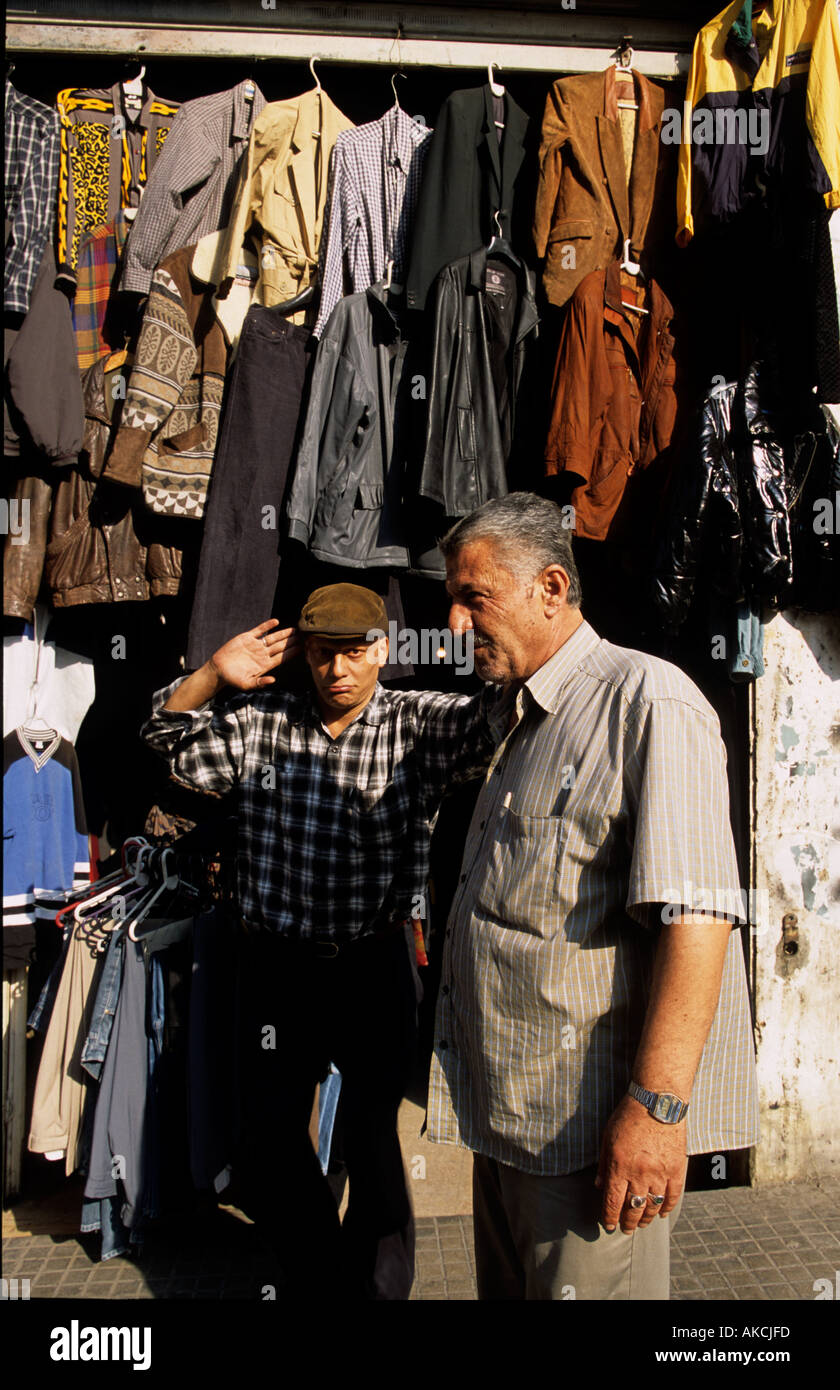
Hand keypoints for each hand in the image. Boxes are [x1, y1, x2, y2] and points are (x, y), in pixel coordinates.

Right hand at [207, 620, 301, 690]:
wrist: (219, 669)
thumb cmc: (233, 679)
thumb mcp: (247, 684)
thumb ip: (260, 683)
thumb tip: (273, 680)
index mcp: (265, 665)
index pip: (282, 658)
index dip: (292, 653)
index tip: (303, 648)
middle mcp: (262, 654)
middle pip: (280, 647)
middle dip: (291, 642)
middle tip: (304, 636)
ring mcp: (255, 645)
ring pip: (273, 638)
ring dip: (283, 634)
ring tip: (294, 630)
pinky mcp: (247, 638)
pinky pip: (259, 630)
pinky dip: (267, 626)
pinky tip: (275, 622)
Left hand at [595, 1093, 686, 1233]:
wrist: (657, 1101)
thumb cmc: (628, 1116)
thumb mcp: (607, 1138)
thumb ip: (603, 1165)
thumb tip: (598, 1186)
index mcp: (620, 1167)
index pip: (613, 1203)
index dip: (609, 1218)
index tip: (607, 1225)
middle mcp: (640, 1174)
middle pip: (633, 1209)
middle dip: (627, 1222)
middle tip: (624, 1229)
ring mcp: (661, 1173)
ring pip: (653, 1206)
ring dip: (646, 1218)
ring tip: (641, 1223)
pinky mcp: (677, 1170)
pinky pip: (673, 1196)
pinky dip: (667, 1208)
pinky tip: (662, 1213)